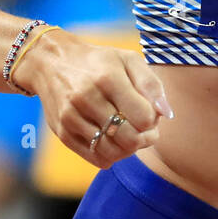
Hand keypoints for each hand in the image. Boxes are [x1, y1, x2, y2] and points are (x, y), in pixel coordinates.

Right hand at [15, 29, 173, 169]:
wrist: (52, 63)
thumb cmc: (98, 62)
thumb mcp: (128, 60)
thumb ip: (151, 84)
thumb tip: (166, 113)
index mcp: (108, 78)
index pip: (144, 118)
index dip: (153, 121)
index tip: (150, 114)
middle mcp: (87, 98)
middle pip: (129, 139)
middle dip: (145, 139)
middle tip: (146, 132)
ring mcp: (71, 118)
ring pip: (112, 152)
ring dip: (128, 149)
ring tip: (130, 135)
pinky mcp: (62, 133)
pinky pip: (95, 158)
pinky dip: (111, 156)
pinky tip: (113, 141)